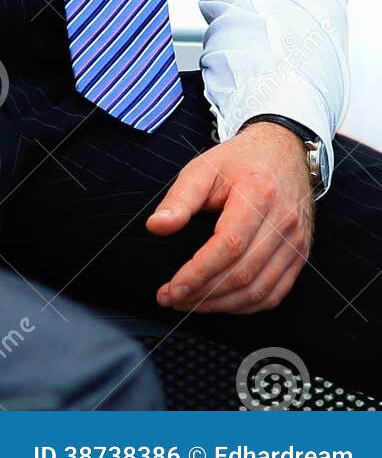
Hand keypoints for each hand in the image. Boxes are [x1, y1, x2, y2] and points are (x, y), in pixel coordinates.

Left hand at [146, 122, 314, 313]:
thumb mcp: (204, 168)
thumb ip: (179, 199)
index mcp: (258, 194)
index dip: (198, 274)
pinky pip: (276, 293)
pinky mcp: (300, 254)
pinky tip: (222, 303)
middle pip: (243, 274)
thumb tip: (156, 226)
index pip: (228, 247)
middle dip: (204, 294)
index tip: (171, 289)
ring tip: (192, 303)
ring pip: (260, 291)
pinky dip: (247, 306)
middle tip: (174, 299)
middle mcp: (283, 221)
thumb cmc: (241, 160)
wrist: (283, 151)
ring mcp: (295, 241)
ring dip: (222, 305)